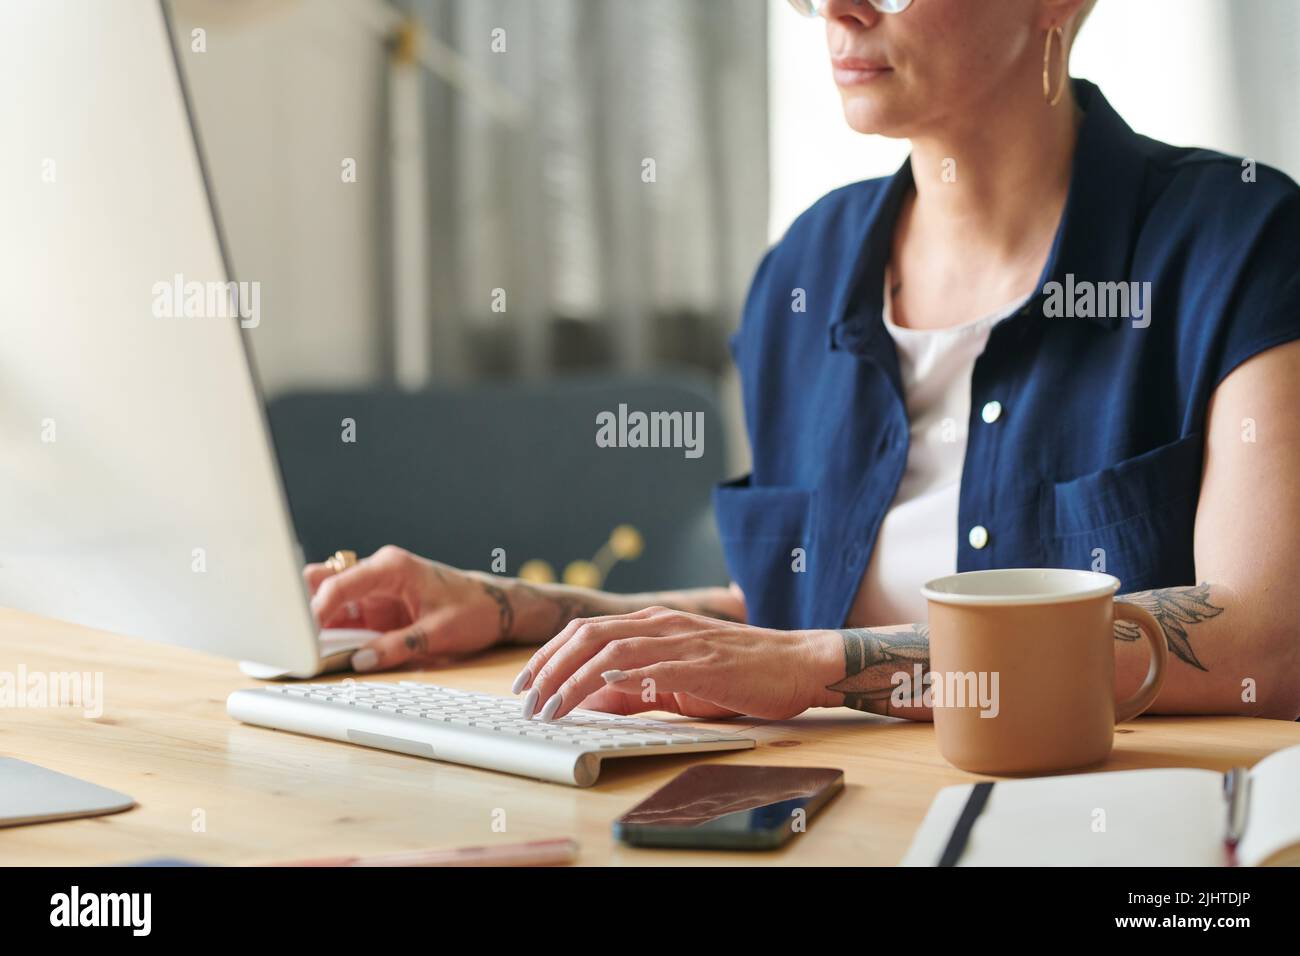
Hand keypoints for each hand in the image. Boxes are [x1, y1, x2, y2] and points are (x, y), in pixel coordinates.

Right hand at [304, 545, 516, 670]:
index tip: (303, 633)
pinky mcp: (374, 608)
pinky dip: (332, 634)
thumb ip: (398, 646)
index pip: (341, 583)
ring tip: (310, 650)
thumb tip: (360, 661)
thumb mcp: (439, 633)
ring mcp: (372, 590)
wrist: (493, 606)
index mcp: (392, 568)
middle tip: (299, 638)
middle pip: (324, 582)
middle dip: (307, 609)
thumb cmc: (472, 610)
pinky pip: (343, 618)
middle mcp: (377, 573)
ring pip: (328, 601)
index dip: (317, 608)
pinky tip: (327, 652)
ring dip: (318, 626)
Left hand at [511, 606, 838, 720]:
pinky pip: (656, 665)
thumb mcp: (676, 680)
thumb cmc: (738, 673)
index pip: (585, 630)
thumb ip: (635, 687)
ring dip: (575, 679)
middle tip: (526, 699)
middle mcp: (661, 624)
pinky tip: (601, 687)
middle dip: (549, 667)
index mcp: (652, 623)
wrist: (797, 664)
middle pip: (588, 635)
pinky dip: (625, 675)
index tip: (524, 683)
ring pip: (613, 650)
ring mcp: (682, 641)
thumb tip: (590, 703)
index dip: (548, 654)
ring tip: (552, 706)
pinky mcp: (704, 663)